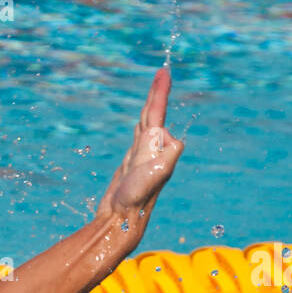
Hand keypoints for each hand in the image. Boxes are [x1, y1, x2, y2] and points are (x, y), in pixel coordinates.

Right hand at [97, 66, 183, 226]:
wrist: (120, 220)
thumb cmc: (137, 199)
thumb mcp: (159, 174)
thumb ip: (169, 154)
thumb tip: (170, 138)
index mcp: (156, 146)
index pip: (158, 113)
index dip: (160, 92)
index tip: (163, 72)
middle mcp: (151, 149)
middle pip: (154, 114)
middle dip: (157, 93)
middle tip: (162, 72)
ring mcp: (141, 157)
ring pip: (146, 124)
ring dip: (151, 107)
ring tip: (156, 90)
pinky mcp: (130, 165)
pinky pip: (137, 138)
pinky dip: (141, 126)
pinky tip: (143, 125)